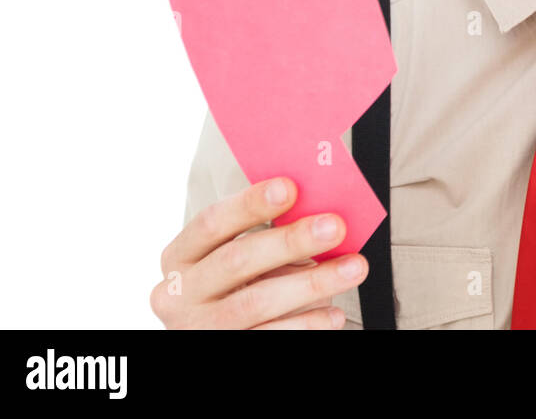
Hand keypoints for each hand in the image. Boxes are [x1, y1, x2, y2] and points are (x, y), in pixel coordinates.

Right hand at [150, 176, 368, 328]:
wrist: (210, 334)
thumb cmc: (232, 285)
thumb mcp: (234, 255)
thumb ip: (265, 232)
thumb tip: (319, 208)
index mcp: (181, 256)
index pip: (211, 222)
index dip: (250, 204)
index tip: (291, 187)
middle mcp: (181, 293)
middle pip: (237, 260)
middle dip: (290, 241)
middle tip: (335, 226)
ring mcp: (200, 327)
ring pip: (257, 302)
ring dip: (312, 283)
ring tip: (354, 267)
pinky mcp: (226, 348)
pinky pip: (270, 336)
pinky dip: (306, 324)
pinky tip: (333, 312)